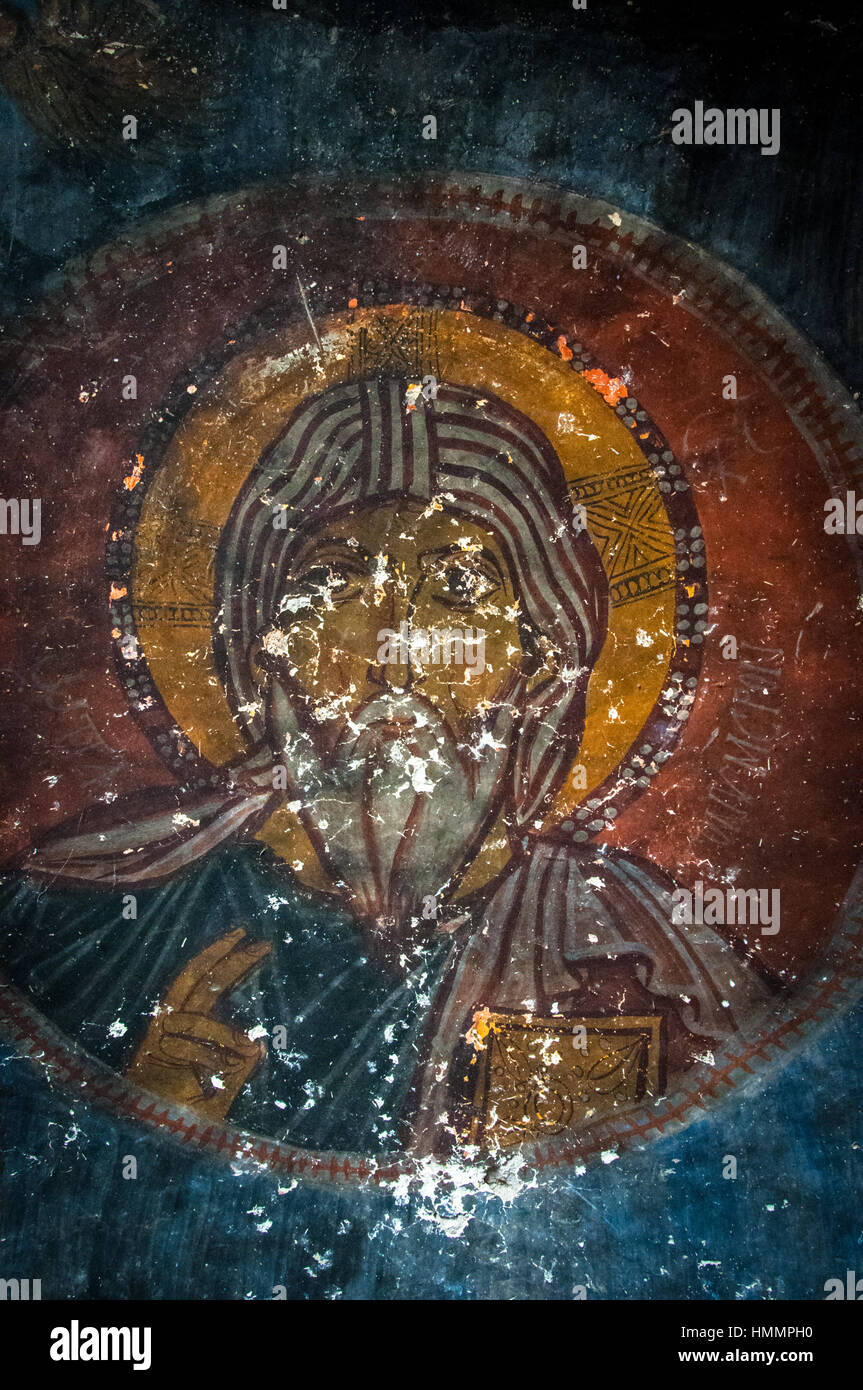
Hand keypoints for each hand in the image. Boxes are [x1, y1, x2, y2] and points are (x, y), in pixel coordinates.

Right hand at [125, 927, 271, 1120]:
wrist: (151, 1145)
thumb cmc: (184, 1118)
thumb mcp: (224, 1090)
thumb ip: (239, 1067)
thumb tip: (260, 1044)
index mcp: (184, 1029)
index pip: (207, 984)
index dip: (228, 961)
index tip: (256, 945)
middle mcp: (169, 1027)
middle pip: (198, 981)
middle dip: (226, 959)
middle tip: (255, 940)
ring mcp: (155, 1039)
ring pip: (195, 1017)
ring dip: (223, 1035)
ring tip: (245, 1053)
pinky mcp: (146, 1057)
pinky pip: (183, 1046)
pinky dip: (207, 1059)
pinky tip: (220, 1073)